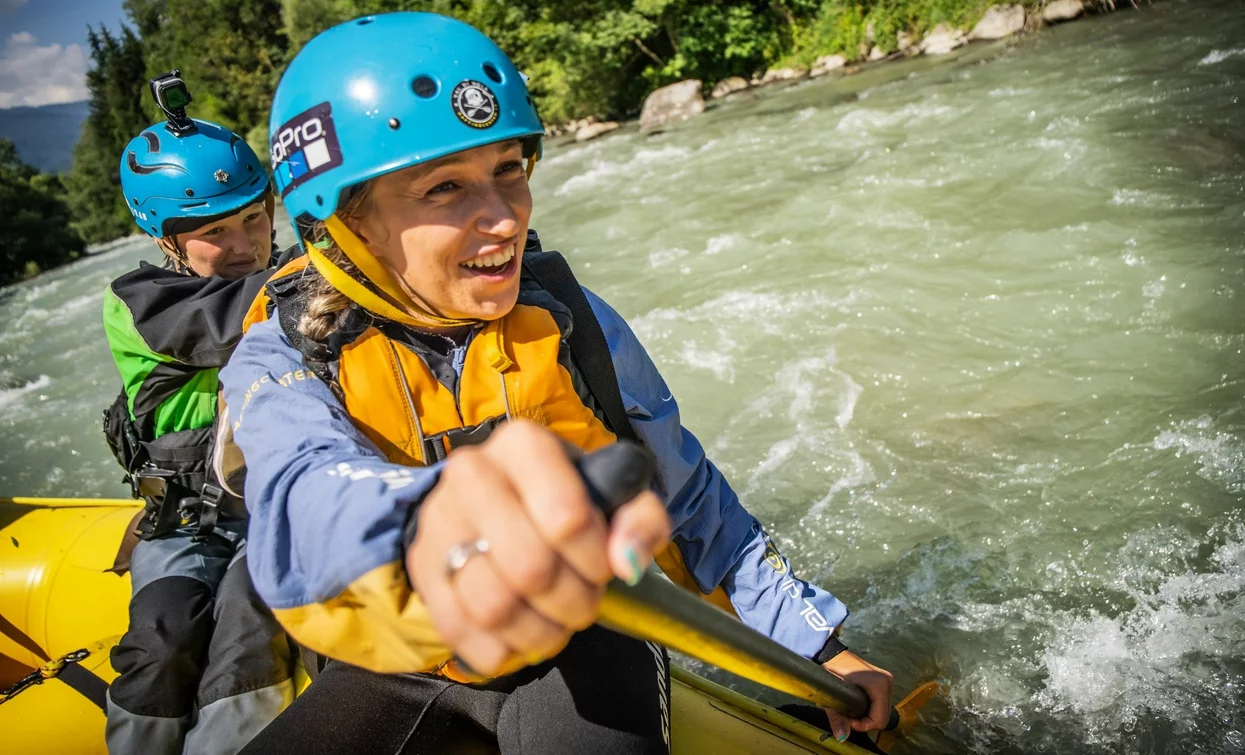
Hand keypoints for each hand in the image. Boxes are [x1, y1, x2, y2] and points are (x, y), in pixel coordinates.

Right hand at [406, 421, 670, 675]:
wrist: (498, 502)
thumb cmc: (567, 498)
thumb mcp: (618, 496)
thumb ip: (641, 520)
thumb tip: (626, 562)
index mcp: (523, 445)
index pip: (567, 518)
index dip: (595, 558)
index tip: (603, 565)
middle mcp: (470, 473)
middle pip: (529, 568)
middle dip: (572, 600)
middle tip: (584, 602)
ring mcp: (438, 522)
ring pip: (492, 606)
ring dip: (539, 631)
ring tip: (556, 620)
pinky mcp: (421, 567)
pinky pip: (460, 631)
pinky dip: (502, 648)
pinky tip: (521, 632)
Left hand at [821, 651, 893, 740]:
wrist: (829, 653)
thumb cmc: (831, 669)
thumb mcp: (832, 695)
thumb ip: (838, 718)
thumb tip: (842, 737)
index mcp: (879, 685)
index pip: (880, 719)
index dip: (864, 724)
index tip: (848, 718)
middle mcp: (887, 682)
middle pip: (882, 716)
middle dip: (865, 720)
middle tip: (847, 714)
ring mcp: (886, 681)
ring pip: (881, 710)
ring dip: (866, 713)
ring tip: (850, 707)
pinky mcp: (883, 681)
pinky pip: (879, 702)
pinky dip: (869, 706)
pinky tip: (855, 701)